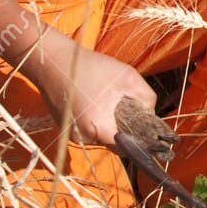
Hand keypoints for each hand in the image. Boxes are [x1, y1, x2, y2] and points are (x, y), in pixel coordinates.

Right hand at [36, 43, 162, 149]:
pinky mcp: (66, 128)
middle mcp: (83, 138)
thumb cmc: (90, 67)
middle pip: (115, 142)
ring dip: (111, 125)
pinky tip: (98, 102)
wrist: (51, 60)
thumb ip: (146, 97)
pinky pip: (90, 130)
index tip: (155, 138)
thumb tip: (150, 113)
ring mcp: (72, 135)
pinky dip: (98, 121)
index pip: (127, 147)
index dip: (142, 142)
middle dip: (126, 130)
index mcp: (97, 129)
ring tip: (113, 103)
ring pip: (102, 136)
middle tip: (134, 113)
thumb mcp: (127, 77)